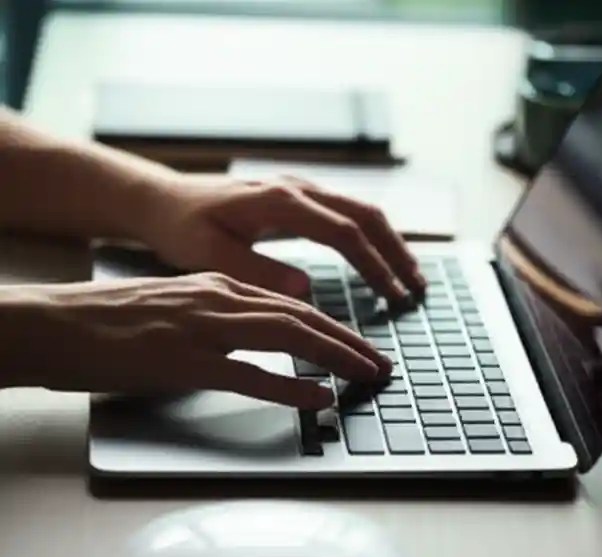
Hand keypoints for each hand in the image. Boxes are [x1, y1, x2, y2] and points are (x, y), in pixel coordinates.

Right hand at [0, 272, 391, 407]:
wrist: (50, 324)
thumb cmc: (107, 323)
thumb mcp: (175, 307)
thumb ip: (220, 319)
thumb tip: (260, 346)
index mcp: (216, 285)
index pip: (293, 304)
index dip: (336, 326)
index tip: (364, 346)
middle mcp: (217, 299)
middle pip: (303, 318)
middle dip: (351, 341)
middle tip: (383, 365)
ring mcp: (202, 329)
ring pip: (289, 338)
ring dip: (337, 358)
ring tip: (368, 377)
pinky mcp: (183, 361)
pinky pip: (252, 375)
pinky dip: (292, 387)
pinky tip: (319, 398)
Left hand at [137, 174, 425, 300]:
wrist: (160, 199)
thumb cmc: (181, 229)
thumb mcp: (209, 256)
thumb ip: (257, 271)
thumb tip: (305, 288)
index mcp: (280, 202)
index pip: (345, 233)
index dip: (373, 266)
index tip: (391, 297)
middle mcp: (297, 188)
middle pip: (366, 215)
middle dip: (396, 253)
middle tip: (416, 289)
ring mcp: (301, 188)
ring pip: (362, 211)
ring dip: (390, 244)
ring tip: (410, 278)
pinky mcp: (299, 196)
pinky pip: (349, 212)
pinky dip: (373, 237)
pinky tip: (381, 259)